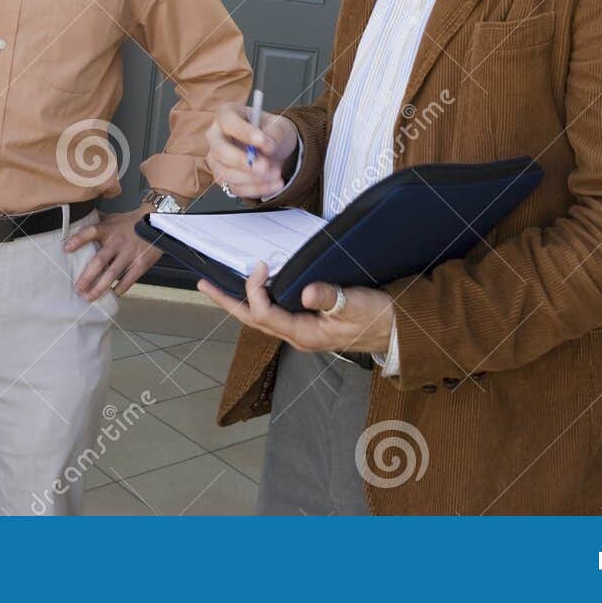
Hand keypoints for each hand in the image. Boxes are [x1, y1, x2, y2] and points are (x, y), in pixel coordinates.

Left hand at [63, 208, 162, 301]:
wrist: (158, 222)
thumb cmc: (130, 222)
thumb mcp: (113, 218)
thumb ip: (97, 222)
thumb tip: (77, 222)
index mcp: (108, 229)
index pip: (91, 232)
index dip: (78, 240)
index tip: (66, 248)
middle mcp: (117, 241)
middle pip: (100, 260)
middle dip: (87, 276)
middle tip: (78, 289)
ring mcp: (130, 253)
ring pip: (113, 273)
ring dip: (100, 287)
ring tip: (90, 297)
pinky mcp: (141, 262)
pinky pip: (129, 279)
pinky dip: (120, 288)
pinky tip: (113, 294)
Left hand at [197, 262, 393, 353]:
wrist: (397, 330)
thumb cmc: (378, 317)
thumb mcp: (355, 305)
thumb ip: (330, 298)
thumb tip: (305, 293)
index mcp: (305, 334)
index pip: (265, 315)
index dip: (255, 291)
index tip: (260, 267)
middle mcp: (298, 335)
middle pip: (252, 320)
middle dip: (227, 301)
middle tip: (204, 284)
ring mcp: (302, 330)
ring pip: (261, 317)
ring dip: (240, 301)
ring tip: (220, 287)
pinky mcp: (308, 322)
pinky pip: (275, 313)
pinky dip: (260, 300)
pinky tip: (257, 289)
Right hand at [204, 102, 299, 198]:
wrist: (277, 150)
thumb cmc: (272, 132)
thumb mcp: (278, 127)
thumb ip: (272, 135)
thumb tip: (266, 147)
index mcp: (226, 115)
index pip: (228, 122)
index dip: (244, 132)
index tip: (264, 141)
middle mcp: (216, 136)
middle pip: (220, 151)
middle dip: (243, 162)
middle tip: (264, 167)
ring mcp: (216, 159)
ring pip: (225, 173)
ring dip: (253, 178)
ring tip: (276, 174)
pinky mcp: (223, 178)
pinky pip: (235, 187)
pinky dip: (256, 188)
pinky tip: (273, 184)